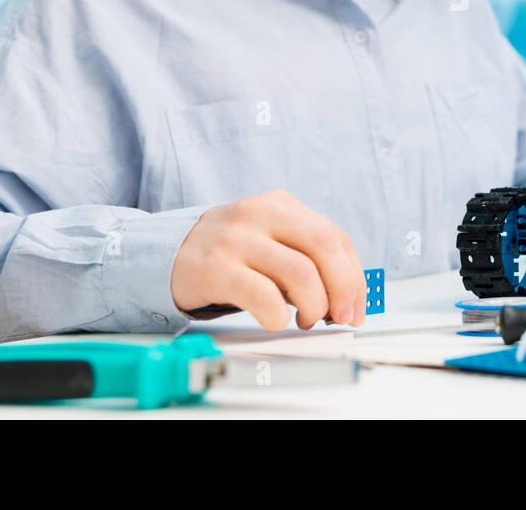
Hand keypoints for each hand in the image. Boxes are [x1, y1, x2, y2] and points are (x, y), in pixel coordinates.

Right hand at [169, 188, 366, 330]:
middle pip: (324, 246)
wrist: (169, 255)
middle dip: (343, 288)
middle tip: (340, 316)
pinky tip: (276, 320)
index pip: (335, 237)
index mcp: (281, 204)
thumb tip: (347, 298)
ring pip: (300, 273)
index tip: (356, 307)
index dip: (354, 277)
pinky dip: (279, 316)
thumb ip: (306, 257)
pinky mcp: (215, 267)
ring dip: (313, 305)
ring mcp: (237, 239)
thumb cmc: (230, 253)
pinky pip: (263, 296)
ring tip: (305, 319)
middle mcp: (260, 213)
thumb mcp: (270, 239)